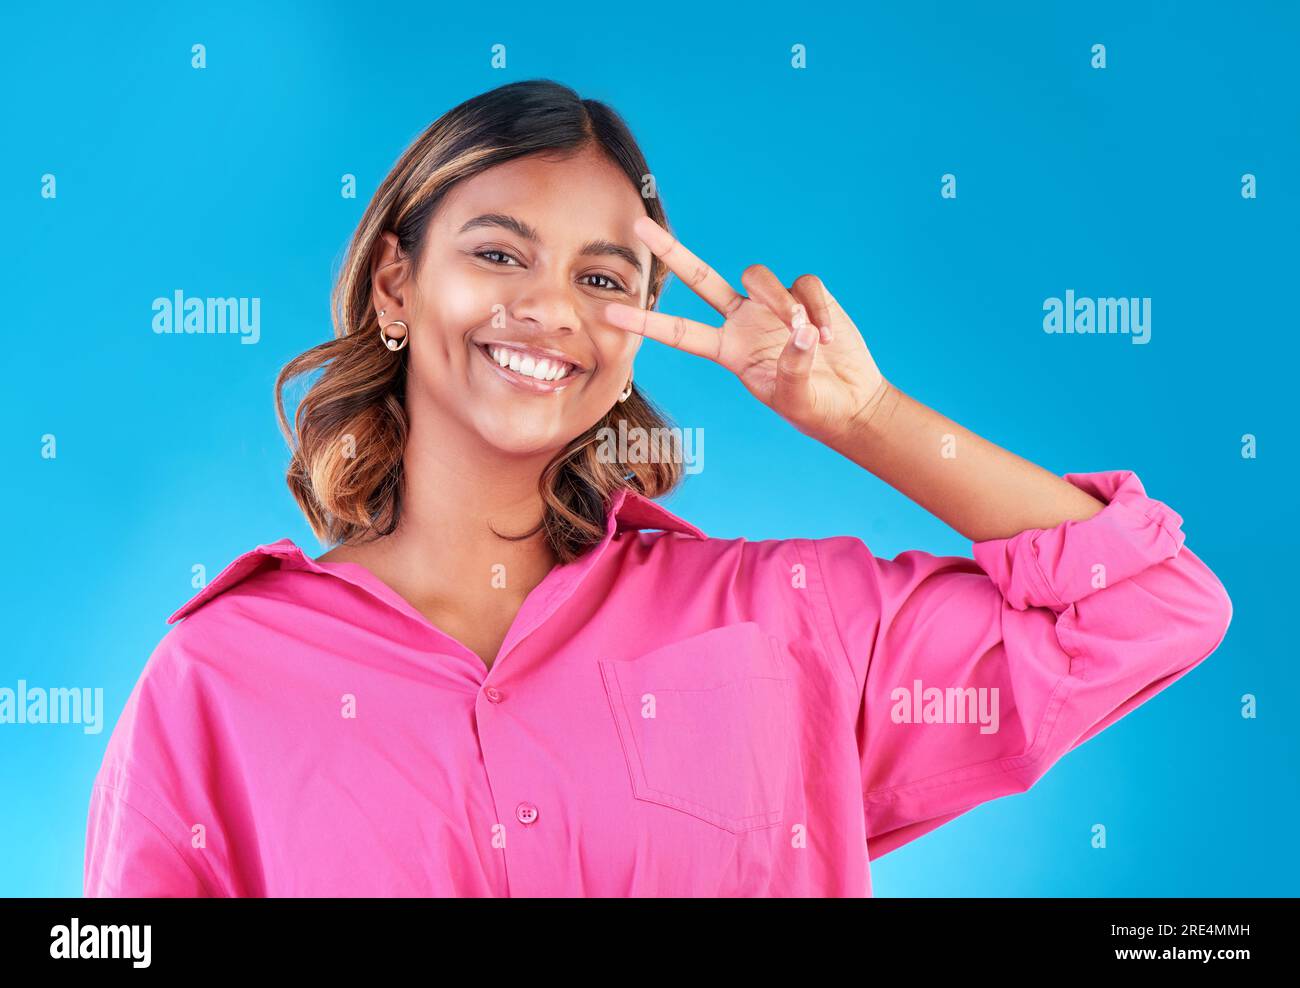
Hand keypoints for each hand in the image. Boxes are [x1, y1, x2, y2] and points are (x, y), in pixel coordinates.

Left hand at [604, 216, 889, 442]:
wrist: (849, 400)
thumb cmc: (813, 406)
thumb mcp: (795, 398)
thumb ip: (792, 368)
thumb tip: (801, 334)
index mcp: (727, 350)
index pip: (679, 333)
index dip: (646, 323)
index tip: (609, 314)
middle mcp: (742, 320)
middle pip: (700, 278)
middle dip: (671, 251)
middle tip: (640, 225)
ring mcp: (772, 305)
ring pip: (759, 277)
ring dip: (782, 303)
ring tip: (808, 336)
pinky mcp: (806, 295)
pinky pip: (805, 285)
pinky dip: (818, 309)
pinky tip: (828, 336)